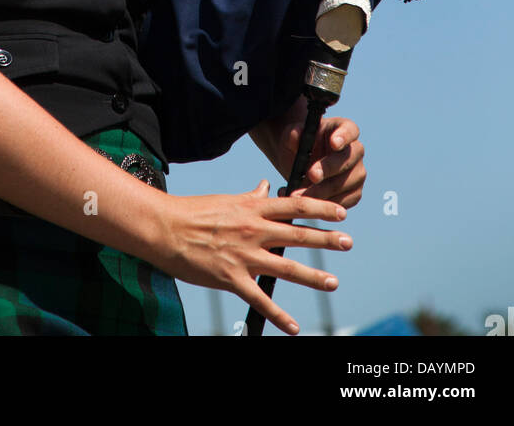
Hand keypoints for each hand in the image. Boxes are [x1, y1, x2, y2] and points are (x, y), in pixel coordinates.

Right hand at [159, 181, 352, 335]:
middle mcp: (253, 230)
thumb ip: (250, 197)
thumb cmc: (194, 211)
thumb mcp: (226, 199)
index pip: (294, 206)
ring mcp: (244, 255)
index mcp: (252, 209)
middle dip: (326, 239)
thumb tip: (265, 187)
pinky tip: (295, 327)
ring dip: (313, 276)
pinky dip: (280, 315)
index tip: (341, 212)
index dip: (320, 209)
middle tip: (348, 243)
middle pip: (297, 235)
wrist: (165, 228)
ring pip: (286, 267)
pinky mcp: (232, 279)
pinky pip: (261, 299)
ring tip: (333, 282)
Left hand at [252, 96, 366, 208]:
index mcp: (343, 129)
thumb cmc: (298, 146)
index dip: (344, 136)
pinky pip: (343, 202)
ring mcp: (357, 173)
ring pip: (345, 184)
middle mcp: (355, 151)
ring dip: (322, 191)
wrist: (299, 167)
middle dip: (329, 168)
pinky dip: (323, 205)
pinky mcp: (354, 194)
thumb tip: (296, 135)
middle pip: (348, 159)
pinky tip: (305, 204)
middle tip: (311, 175)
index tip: (333, 143)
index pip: (350, 130)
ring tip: (298, 194)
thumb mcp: (291, 137)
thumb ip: (293, 134)